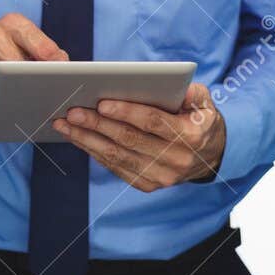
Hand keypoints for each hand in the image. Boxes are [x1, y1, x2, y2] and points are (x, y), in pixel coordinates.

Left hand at [53, 83, 225, 190]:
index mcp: (191, 137)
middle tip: (73, 111)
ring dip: (87, 140)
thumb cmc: (200, 120)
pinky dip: (94, 152)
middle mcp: (175, 161)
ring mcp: (160, 177)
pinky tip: (78, 138)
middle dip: (97, 125)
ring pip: (117, 157)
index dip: (127, 112)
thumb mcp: (206, 103)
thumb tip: (181, 90)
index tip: (102, 103)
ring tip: (65, 124)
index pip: (154, 123)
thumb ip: (195, 94)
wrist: (209, 156)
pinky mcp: (147, 185)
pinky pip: (115, 168)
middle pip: (129, 140)